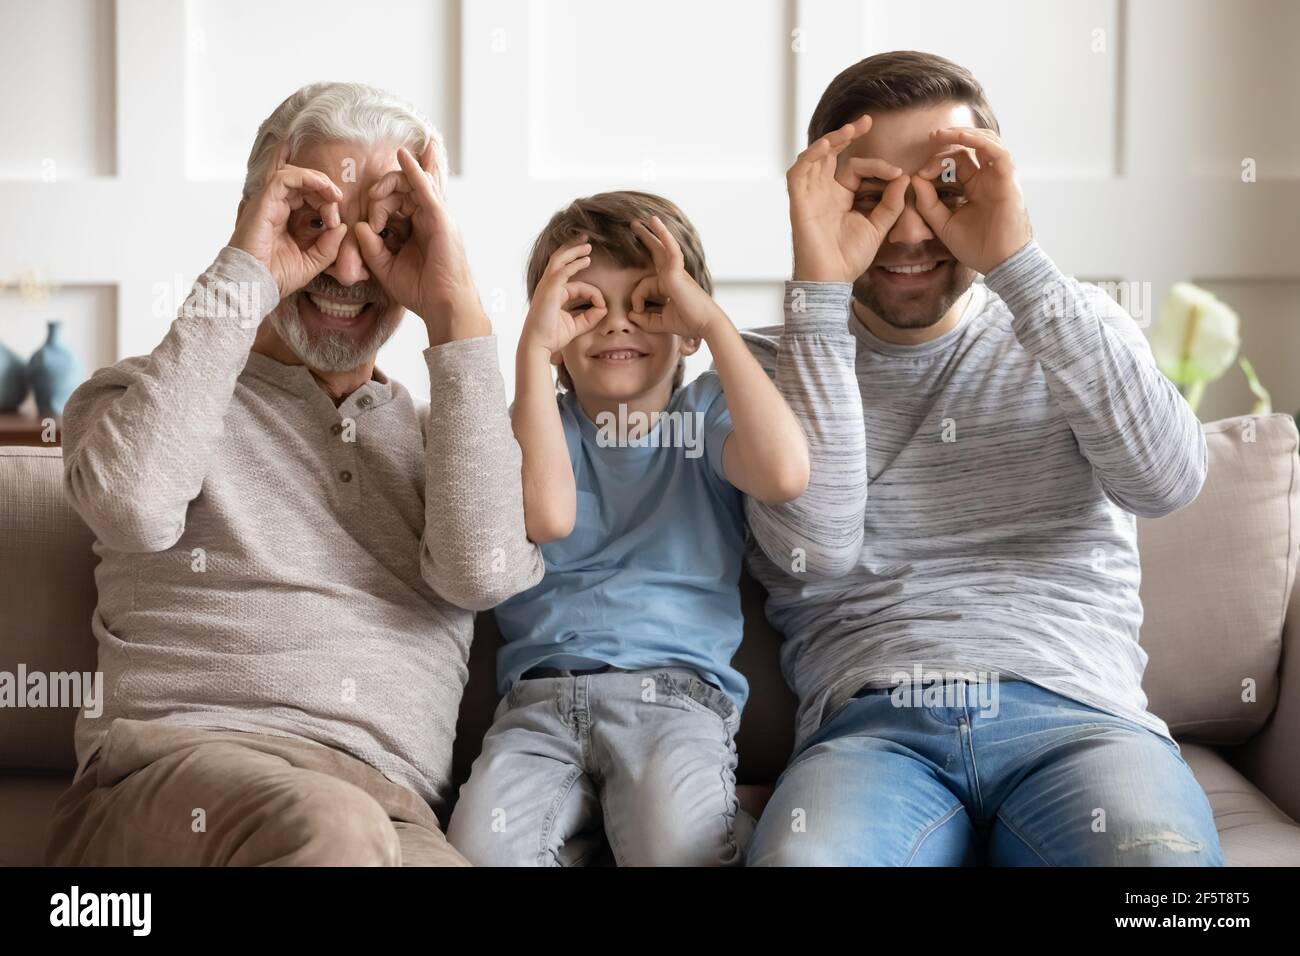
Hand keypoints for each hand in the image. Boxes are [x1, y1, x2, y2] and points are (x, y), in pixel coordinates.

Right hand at [229, 143, 345, 297]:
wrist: (255, 284)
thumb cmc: (276, 277)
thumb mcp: (312, 262)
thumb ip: (328, 246)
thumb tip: (342, 226)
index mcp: (285, 221)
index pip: (306, 198)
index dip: (325, 203)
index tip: (336, 222)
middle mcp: (275, 208)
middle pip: (301, 184)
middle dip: (324, 189)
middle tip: (338, 201)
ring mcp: (268, 203)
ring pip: (293, 175)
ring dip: (317, 180)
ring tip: (333, 193)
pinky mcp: (264, 201)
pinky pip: (284, 177)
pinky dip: (306, 177)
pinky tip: (322, 186)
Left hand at [354, 144, 489, 341]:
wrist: (443, 306)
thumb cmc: (421, 291)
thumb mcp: (386, 267)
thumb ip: (370, 247)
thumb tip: (359, 225)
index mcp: (418, 228)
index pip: (397, 202)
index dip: (378, 207)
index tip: (370, 227)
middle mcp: (429, 218)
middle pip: (404, 189)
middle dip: (383, 192)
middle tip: (372, 206)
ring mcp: (437, 217)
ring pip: (413, 185)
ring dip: (391, 183)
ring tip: (376, 192)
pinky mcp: (441, 219)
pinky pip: (425, 188)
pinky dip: (414, 171)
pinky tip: (402, 155)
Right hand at [521, 238, 607, 356]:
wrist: (538, 345)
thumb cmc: (552, 337)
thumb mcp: (576, 326)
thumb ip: (590, 317)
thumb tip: (604, 308)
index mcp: (554, 294)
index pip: (577, 285)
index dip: (593, 293)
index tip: (602, 305)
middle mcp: (549, 287)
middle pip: (560, 261)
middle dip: (573, 249)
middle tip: (586, 240)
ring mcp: (547, 286)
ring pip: (560, 261)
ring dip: (574, 250)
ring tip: (587, 244)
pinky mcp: (549, 289)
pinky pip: (562, 271)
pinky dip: (574, 264)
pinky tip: (586, 260)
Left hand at [627, 216, 724, 338]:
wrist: (705, 325)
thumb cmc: (688, 323)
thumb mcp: (660, 322)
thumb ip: (645, 320)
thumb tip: (631, 314)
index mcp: (668, 284)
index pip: (645, 283)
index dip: (636, 298)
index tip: (637, 312)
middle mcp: (672, 275)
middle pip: (657, 252)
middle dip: (646, 238)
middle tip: (635, 225)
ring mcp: (676, 271)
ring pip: (662, 247)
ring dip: (653, 232)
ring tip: (643, 219)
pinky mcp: (678, 272)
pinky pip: (671, 250)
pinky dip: (665, 237)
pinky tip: (656, 223)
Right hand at [787, 114, 908, 282]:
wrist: (831, 280)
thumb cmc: (849, 258)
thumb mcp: (878, 226)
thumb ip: (891, 203)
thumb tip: (904, 177)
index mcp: (842, 197)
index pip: (858, 169)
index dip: (879, 167)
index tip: (898, 173)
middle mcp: (824, 192)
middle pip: (832, 155)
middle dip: (847, 136)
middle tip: (866, 122)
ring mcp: (810, 195)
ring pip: (815, 157)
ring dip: (831, 141)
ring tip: (849, 130)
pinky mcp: (799, 202)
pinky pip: (798, 173)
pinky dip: (810, 157)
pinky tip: (826, 146)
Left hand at [911, 127, 1031, 273]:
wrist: (999, 264)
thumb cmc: (976, 247)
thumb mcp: (943, 224)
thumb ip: (927, 204)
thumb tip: (914, 179)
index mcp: (974, 188)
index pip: (956, 164)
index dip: (936, 164)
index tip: (919, 175)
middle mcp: (987, 179)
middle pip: (969, 149)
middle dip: (950, 141)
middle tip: (931, 137)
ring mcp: (999, 178)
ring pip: (986, 142)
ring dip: (964, 134)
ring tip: (942, 134)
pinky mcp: (1008, 180)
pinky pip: (997, 152)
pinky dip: (980, 141)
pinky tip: (962, 137)